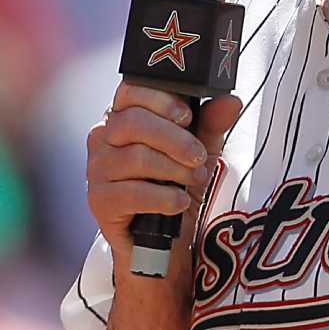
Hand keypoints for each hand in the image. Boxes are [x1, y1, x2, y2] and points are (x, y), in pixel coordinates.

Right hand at [85, 84, 240, 271]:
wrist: (164, 237)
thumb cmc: (176, 184)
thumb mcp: (201, 151)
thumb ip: (212, 125)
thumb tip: (230, 101)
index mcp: (125, 118)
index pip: (129, 92)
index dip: (159, 100)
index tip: (187, 116)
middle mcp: (104, 139)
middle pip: (133, 123)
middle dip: (176, 140)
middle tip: (198, 158)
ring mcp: (97, 169)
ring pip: (137, 158)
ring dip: (175, 171)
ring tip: (192, 181)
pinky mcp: (99, 200)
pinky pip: (132, 192)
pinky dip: (164, 197)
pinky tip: (178, 203)